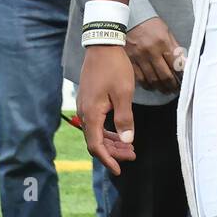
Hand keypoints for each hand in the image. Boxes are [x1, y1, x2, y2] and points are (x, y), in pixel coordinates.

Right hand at [79, 44, 136, 175]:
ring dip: (112, 142)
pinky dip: (109, 130)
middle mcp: (85, 112)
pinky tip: (121, 133)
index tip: (119, 170)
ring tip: (129, 147)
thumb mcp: (124, 93)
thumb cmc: (114, 68)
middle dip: (113, 152)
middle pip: (96, 141)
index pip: (96, 145)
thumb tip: (128, 141)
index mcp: (92, 113)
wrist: (103, 46)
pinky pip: (98, 122)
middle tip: (131, 157)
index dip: (108, 159)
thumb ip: (125, 119)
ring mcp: (86, 106)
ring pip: (97, 132)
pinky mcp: (90, 100)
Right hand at [125, 17, 181, 93]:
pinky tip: (151, 86)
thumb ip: (175, 47)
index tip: (184, 81)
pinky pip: (139, 78)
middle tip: (175, 89)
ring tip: (165, 90)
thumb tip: (184, 62)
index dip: (181, 75)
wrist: (127, 19)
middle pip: (164, 75)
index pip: (176, 64)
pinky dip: (146, 84)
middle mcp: (151, 51)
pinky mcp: (129, 61)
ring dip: (160, 87)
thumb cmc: (149, 24)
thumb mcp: (166, 31)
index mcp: (163, 42)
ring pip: (152, 79)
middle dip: (172, 85)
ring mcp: (139, 57)